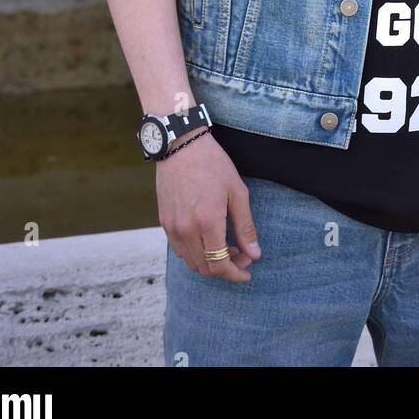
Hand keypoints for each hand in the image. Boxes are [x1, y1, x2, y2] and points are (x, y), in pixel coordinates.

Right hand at [156, 132, 261, 282]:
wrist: (180, 144)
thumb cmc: (213, 164)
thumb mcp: (237, 191)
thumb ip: (245, 226)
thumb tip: (255, 254)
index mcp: (208, 222)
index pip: (219, 265)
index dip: (235, 274)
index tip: (247, 272)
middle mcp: (187, 229)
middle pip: (204, 268)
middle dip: (225, 268)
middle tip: (241, 255)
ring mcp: (172, 227)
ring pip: (190, 262)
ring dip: (209, 262)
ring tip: (225, 247)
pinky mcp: (164, 221)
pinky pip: (178, 249)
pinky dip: (194, 253)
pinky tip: (207, 239)